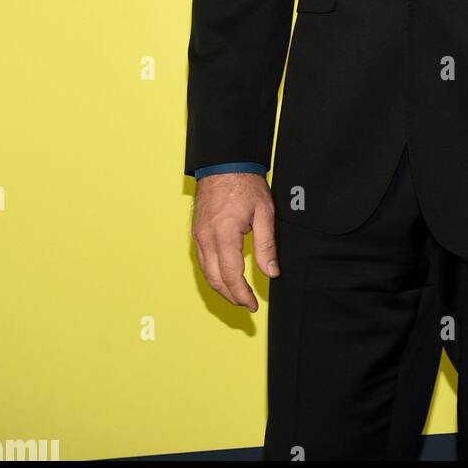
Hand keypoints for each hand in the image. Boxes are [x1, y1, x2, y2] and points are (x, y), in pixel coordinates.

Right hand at [191, 172, 279, 311]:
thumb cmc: (245, 184)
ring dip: (221, 288)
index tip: (253, 305)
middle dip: (231, 296)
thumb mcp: (264, 213)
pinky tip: (224, 277)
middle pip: (215, 280)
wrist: (224, 163)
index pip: (231, 276)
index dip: (242, 295)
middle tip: (247, 305)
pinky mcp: (196, 232)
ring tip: (237, 295)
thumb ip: (266, 245)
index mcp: (224, 235)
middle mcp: (206, 238)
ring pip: (206, 273)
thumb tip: (271, 273)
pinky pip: (202, 261)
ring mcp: (198, 236)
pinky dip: (213, 274)